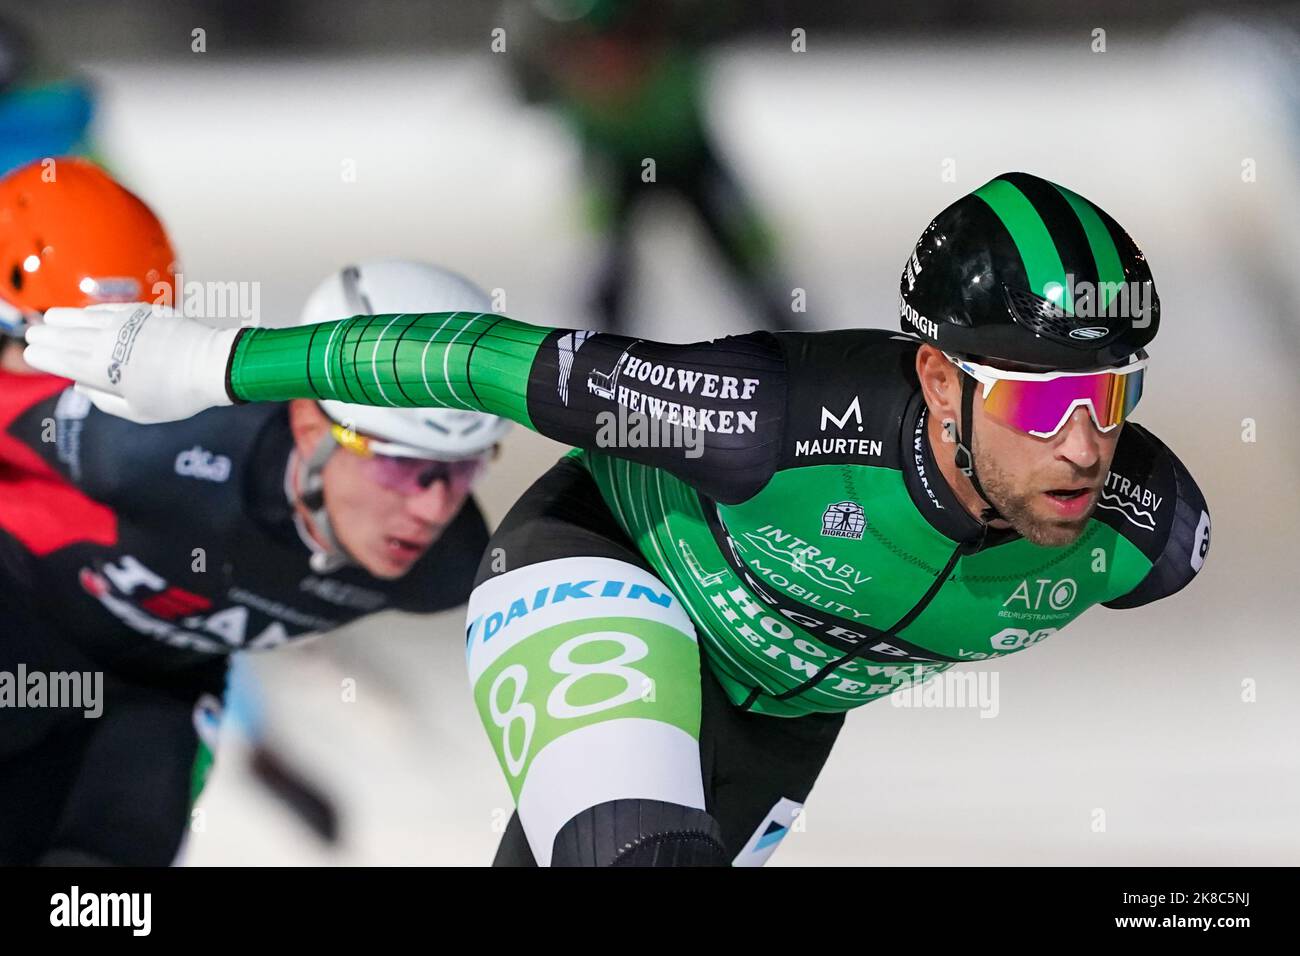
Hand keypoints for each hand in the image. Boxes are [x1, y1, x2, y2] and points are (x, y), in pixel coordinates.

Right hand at [24, 304, 239, 423]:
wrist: (210, 364)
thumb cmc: (177, 395)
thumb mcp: (137, 411)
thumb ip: (104, 400)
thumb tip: (81, 384)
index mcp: (102, 371)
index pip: (62, 361)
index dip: (43, 356)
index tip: (32, 353)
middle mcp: (107, 343)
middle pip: (67, 337)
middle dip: (47, 335)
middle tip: (33, 334)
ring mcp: (124, 325)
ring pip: (84, 318)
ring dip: (63, 318)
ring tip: (49, 318)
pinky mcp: (142, 312)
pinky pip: (108, 309)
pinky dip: (90, 310)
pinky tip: (83, 312)